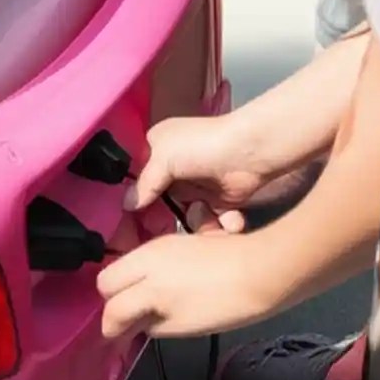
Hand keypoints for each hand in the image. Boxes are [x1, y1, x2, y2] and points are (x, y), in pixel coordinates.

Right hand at [97, 232, 278, 338]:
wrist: (264, 269)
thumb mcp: (184, 326)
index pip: (113, 310)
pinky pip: (141, 258)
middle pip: (106, 281)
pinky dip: (141, 274)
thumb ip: (149, 326)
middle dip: (111, 302)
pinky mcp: (171, 239)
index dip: (111, 330)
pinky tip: (160, 287)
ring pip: (122, 265)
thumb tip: (132, 326)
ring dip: (125, 286)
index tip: (117, 342)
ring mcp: (157, 246)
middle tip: (129, 319)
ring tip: (144, 304)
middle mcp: (145, 260)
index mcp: (149, 286)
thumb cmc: (228, 305)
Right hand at [125, 115, 278, 230]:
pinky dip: (221, 224)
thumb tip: (126, 206)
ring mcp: (196, 185)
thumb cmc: (202, 147)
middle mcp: (174, 168)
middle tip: (163, 232)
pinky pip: (210, 221)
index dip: (134, 199)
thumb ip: (142, 185)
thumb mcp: (163, 159)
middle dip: (165, 219)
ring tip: (209, 218)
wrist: (252, 150)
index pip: (137, 179)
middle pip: (159, 202)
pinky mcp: (218, 201)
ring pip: (185, 215)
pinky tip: (229, 221)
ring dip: (199, 222)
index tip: (130, 220)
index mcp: (157, 149)